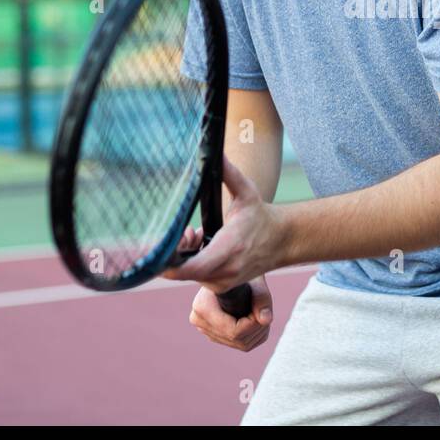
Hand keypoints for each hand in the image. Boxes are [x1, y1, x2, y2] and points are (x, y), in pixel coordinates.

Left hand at [160, 155, 285, 294]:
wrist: (281, 241)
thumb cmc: (260, 215)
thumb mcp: (247, 192)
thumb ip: (229, 174)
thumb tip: (216, 152)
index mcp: (230, 248)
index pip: (193, 267)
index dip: (170, 264)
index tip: (158, 251)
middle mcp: (226, 270)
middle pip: (183, 271)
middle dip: (175, 253)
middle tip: (188, 231)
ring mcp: (224, 281)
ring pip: (188, 275)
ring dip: (184, 257)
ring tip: (197, 235)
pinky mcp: (221, 287)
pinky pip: (197, 278)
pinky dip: (193, 264)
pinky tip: (203, 245)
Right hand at [188, 270, 274, 352]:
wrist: (230, 270)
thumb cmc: (242, 272)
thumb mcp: (254, 281)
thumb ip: (261, 298)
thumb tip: (265, 320)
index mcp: (202, 307)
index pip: (232, 330)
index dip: (252, 325)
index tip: (261, 310)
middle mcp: (200, 321)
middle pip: (237, 339)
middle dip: (257, 328)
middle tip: (264, 310)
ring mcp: (206, 330)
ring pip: (240, 344)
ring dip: (258, 332)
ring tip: (262, 313)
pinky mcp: (215, 334)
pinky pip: (240, 345)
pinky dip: (255, 336)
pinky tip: (257, 320)